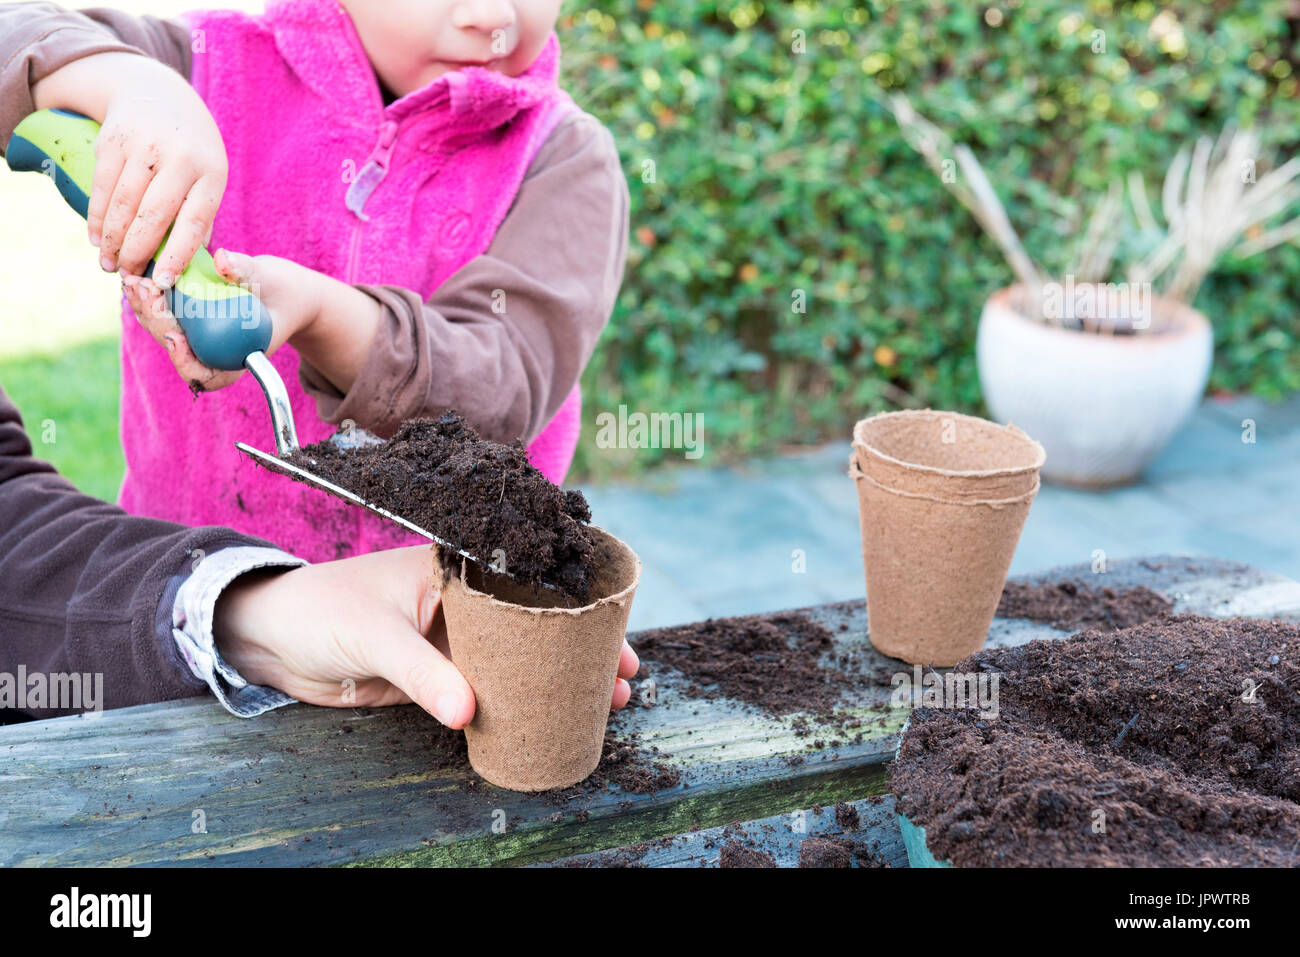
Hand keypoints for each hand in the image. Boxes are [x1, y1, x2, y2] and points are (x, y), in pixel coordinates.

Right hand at [83, 57, 228, 284]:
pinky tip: (96, 238)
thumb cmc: (191, 152)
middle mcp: (179, 158)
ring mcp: (144, 147)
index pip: (193, 221)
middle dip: (136, 252)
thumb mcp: (208, 177)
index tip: (161, 282)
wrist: (158, 95)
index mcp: (211, 173)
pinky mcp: (114, 141)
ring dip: (112, 240)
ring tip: (108, 264)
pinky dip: (97, 218)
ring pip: (123, 204)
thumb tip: (185, 265)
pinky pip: (101, 188)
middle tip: (126, 276)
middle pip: (152, 215)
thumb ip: (200, 217)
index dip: (176, 255)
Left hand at [123, 248, 320, 390]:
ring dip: (145, 308)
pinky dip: (150, 296)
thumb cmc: (284, 292)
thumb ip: (247, 272)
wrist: (284, 292)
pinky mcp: (188, 320)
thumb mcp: (270, 282)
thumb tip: (223, 260)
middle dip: (156, 321)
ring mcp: (198, 337)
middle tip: (145, 292)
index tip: (176, 339)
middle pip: (176, 348)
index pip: (206, 375)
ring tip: (134, 282)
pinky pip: (164, 312)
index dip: (185, 362)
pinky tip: (139, 274)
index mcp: (236, 359)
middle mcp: (212, 352)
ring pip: (163, 330)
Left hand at [213, 545, 640, 727]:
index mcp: (454, 566)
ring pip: (517, 657)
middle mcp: (461, 598)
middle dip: (580, 647)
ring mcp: (451, 638)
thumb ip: (422, 673)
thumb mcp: (375, 636)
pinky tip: (547, 716)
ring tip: (604, 701)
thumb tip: (468, 713)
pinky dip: (518, 701)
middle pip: (535, 620)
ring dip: (556, 678)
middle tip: (623, 676)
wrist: (271, 641)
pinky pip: (487, 688)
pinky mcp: (436, 675)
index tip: (614, 631)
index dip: (576, 603)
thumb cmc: (319, 611)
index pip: (529, 578)